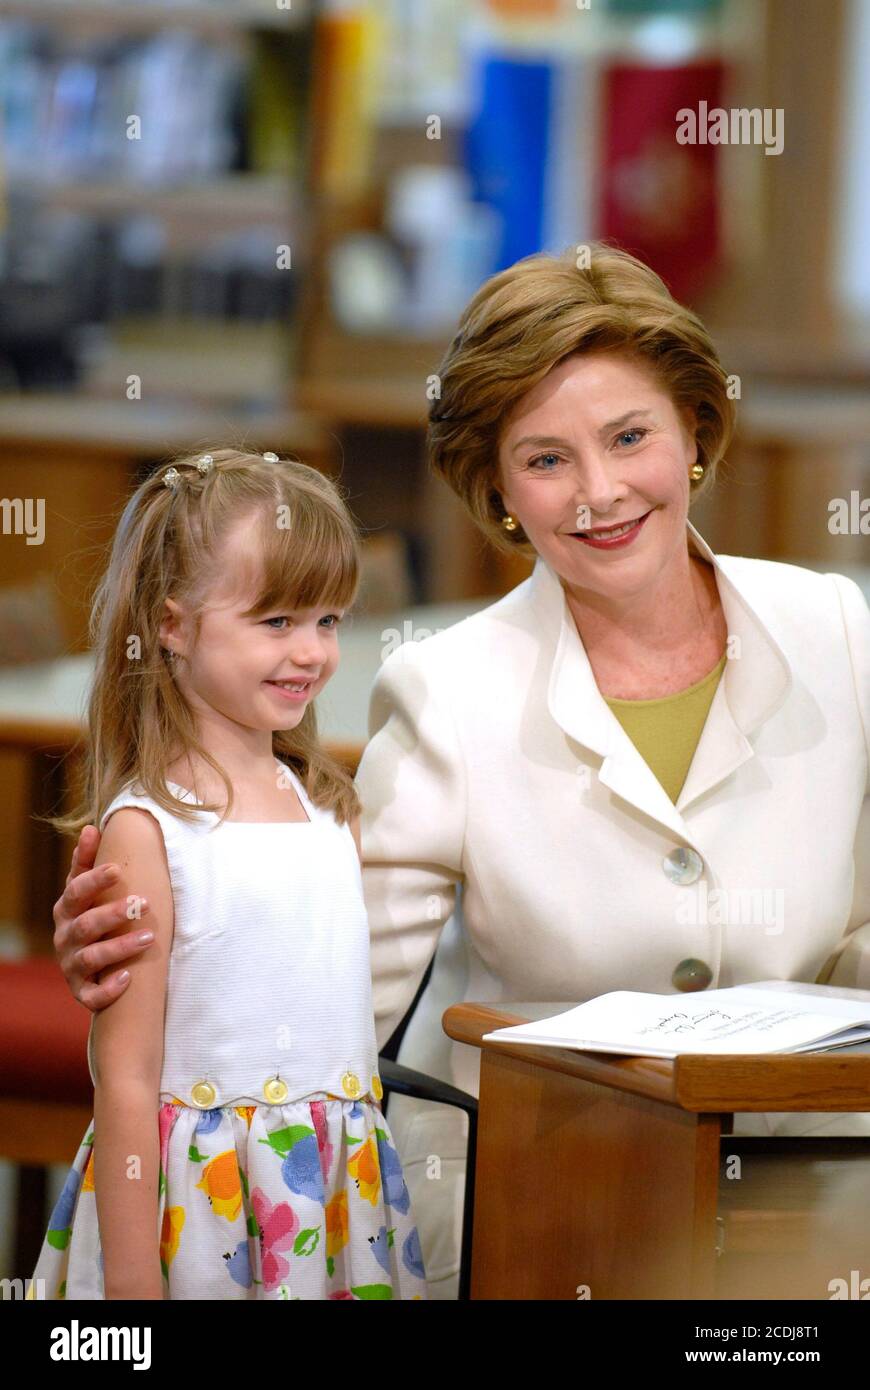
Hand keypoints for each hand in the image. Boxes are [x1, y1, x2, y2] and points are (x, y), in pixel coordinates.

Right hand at [53, 824, 153, 1010]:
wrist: (86, 966)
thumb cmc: (90, 916)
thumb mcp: (86, 891)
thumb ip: (87, 863)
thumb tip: (92, 828)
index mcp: (66, 910)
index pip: (76, 892)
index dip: (95, 880)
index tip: (119, 870)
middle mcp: (65, 938)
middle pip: (85, 925)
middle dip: (113, 914)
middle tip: (143, 903)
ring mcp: (71, 966)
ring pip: (90, 958)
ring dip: (119, 948)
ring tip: (149, 937)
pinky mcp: (82, 992)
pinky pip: (91, 996)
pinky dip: (107, 990)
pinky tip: (128, 979)